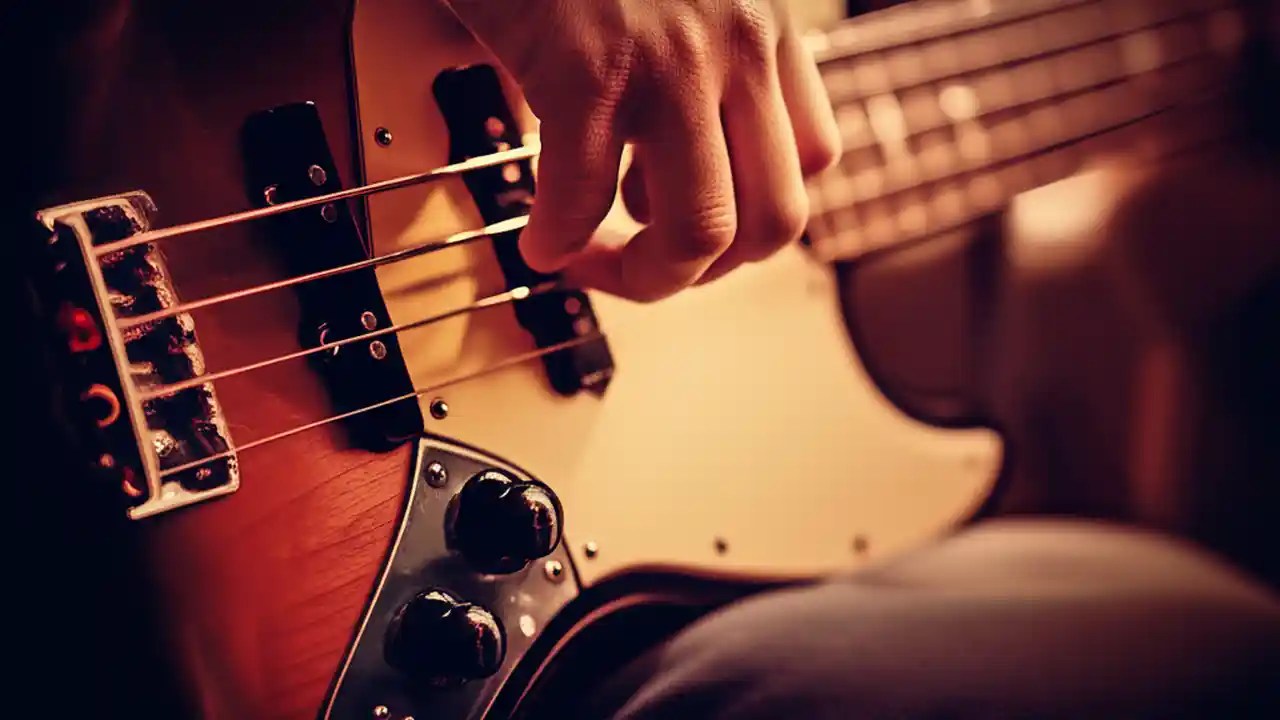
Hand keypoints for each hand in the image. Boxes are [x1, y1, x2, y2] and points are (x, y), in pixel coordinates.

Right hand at [444, 0, 841, 300]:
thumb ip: (693, 61)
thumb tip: (648, 165)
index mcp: (765, 27)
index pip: (812, 160)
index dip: (755, 220)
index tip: (695, 226)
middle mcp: (740, 48)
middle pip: (776, 221)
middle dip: (706, 276)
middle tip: (645, 270)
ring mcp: (673, 62)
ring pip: (700, 232)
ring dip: (640, 278)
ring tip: (589, 263)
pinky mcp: (592, 66)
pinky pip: (585, 199)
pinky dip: (557, 239)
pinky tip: (537, 236)